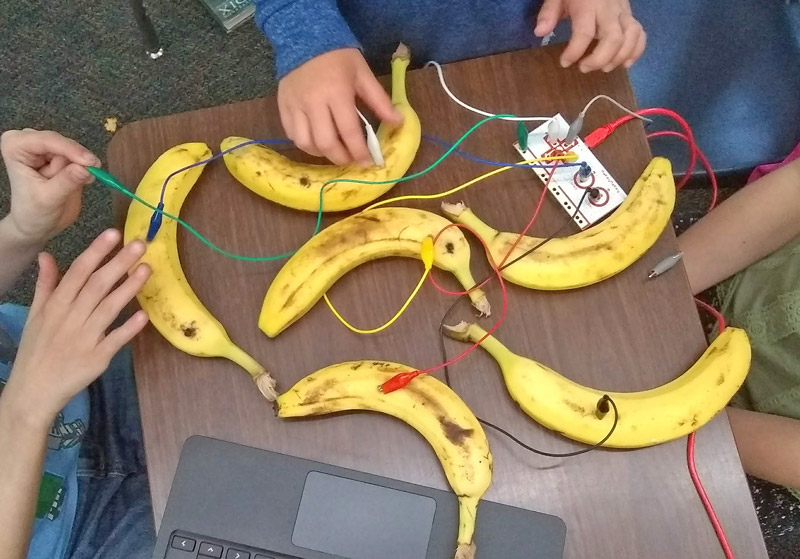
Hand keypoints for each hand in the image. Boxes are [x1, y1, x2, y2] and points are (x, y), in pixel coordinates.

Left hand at [1, 129, 99, 244]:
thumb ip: (67, 182)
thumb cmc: (34, 213)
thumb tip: (86, 168)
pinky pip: (81, 158)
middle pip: (63, 143)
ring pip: (74, 151)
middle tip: (76, 183)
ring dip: (78, 169)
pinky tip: (82, 181)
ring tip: (68, 187)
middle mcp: (29, 142)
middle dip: (73, 162)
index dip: (70, 150)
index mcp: (15, 147)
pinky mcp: (61, 156)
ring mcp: (46, 148)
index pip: (47, 140)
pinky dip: (84, 171)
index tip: (91, 163)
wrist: (37, 225)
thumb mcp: (49, 199)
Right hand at [3, 229, 149, 423]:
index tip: (114, 234)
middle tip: (140, 244)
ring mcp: (85, 338)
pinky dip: (129, 328)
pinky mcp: (97, 358)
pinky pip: (115, 340)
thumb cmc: (37, 349)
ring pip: (109, 308)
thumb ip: (46, 285)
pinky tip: (144, 315)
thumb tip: (47, 256)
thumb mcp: (36, 315)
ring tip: (147, 269)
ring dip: (129, 288)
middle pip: (98, 285)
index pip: (78, 272)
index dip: (97, 252)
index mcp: (55, 305)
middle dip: (119, 263)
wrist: (33, 390)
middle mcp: (70, 318)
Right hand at [277, 48, 402, 166]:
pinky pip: (291, 135)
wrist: (304, 38)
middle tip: (351, 160)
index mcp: (336, 93)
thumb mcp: (363, 74)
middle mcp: (313, 103)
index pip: (348, 131)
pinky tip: (317, 142)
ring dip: (322, 154)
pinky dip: (305, 144)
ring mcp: (294, 106)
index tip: (368, 162)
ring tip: (335, 151)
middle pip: (325, 143)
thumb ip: (379, 100)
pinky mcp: (282, 106)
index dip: (359, 151)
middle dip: (341, 158)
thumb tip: (398, 122)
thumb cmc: (338, 56)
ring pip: (305, 143)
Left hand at [534, 0, 645, 71]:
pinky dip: (636, 51)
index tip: (564, 63)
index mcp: (588, 5)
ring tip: (604, 68)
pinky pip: (640, 34)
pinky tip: (624, 64)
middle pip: (614, 38)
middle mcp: (609, 10)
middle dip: (600, 59)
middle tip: (584, 68)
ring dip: (619, 57)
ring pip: (630, 37)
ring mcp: (623, 13)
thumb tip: (539, 32)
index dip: (574, 51)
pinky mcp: (630, 16)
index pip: (585, 32)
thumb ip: (548, 13)